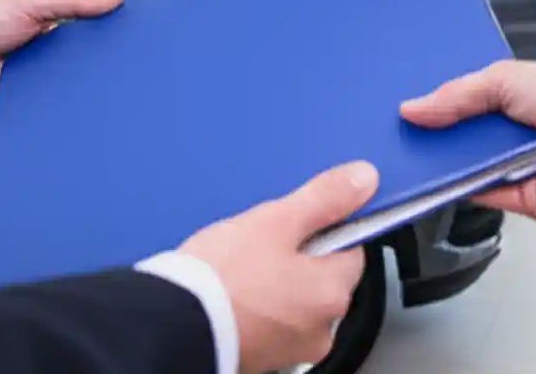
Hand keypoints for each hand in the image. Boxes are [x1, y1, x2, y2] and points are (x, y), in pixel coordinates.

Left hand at [0, 0, 124, 124]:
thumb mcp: (27, 0)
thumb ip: (73, 0)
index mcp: (52, 28)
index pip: (94, 32)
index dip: (115, 33)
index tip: (136, 35)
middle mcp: (49, 58)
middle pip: (91, 65)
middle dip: (107, 67)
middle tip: (123, 66)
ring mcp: (39, 86)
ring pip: (77, 93)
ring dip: (88, 92)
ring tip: (104, 89)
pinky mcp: (28, 112)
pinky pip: (55, 116)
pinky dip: (67, 116)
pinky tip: (78, 111)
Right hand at [180, 162, 378, 373]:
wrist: (172, 325)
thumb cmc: (221, 278)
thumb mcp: (276, 221)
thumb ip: (324, 199)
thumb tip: (364, 179)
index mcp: (332, 294)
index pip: (350, 249)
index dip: (322, 229)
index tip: (294, 223)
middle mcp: (321, 330)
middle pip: (322, 278)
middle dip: (296, 259)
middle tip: (259, 245)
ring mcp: (291, 349)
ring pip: (294, 302)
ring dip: (275, 286)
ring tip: (238, 271)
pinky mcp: (261, 359)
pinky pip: (269, 323)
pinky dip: (256, 310)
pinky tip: (231, 295)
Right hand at [401, 61, 535, 222]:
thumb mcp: (505, 80)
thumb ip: (457, 96)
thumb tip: (412, 109)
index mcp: (508, 102)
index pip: (457, 108)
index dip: (431, 108)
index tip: (396, 109)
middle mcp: (509, 137)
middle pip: (456, 141)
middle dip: (429, 136)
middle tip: (391, 132)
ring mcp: (513, 169)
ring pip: (463, 170)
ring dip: (441, 163)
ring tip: (405, 150)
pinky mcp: (520, 200)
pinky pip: (481, 196)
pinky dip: (461, 187)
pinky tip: (436, 175)